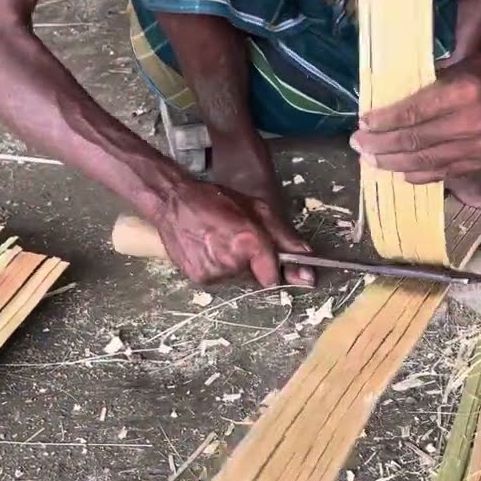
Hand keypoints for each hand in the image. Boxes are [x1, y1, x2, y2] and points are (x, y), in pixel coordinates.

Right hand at [153, 178, 313, 286]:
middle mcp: (231, 261)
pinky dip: (218, 269)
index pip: (273, 276)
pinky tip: (210, 251)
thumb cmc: (216, 200)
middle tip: (239, 241)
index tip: (275, 263)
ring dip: (236, 267)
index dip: (277, 269)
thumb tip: (308, 256)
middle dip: (254, 263)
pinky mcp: (198, 279)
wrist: (173, 202)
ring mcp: (213, 273)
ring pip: (237, 279)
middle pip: (256, 277)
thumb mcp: (256, 208)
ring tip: (221, 243)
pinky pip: (219, 280)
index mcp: (248, 241)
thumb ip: (284, 235)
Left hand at [350, 50, 480, 183]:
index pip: (414, 113)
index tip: (363, 124)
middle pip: (418, 140)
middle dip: (382, 145)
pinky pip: (445, 173)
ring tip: (371, 159)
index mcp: (466, 91)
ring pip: (428, 161)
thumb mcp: (448, 69)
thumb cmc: (477, 71)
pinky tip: (399, 170)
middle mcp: (477, 121)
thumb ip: (419, 91)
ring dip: (394, 162)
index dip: (385, 122)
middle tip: (358, 144)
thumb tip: (379, 111)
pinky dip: (418, 173)